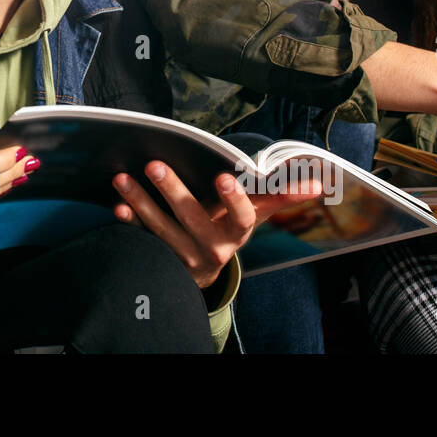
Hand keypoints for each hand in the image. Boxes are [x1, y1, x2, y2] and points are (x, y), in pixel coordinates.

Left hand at [112, 163, 322, 289]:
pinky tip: (117, 208)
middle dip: (173, 191)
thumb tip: (318, 183)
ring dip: (141, 202)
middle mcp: (212, 248)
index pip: (242, 218)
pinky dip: (129, 224)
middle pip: (192, 219)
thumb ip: (278, 197)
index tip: (225, 176)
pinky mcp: (160, 260)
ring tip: (122, 178)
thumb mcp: (254, 216)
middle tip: (155, 164)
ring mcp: (184, 257)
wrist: (203, 272)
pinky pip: (142, 242)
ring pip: (161, 230)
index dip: (235, 199)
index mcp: (237, 233)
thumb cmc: (229, 228)